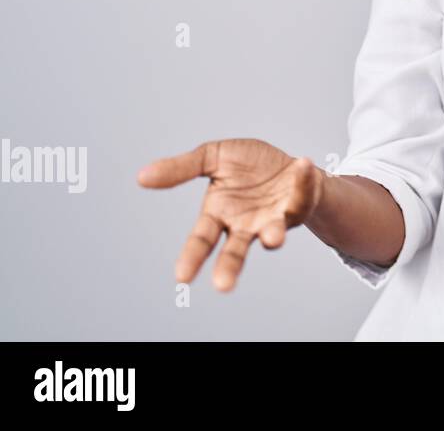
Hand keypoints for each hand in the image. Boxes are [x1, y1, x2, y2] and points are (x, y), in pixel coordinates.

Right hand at [137, 139, 324, 291]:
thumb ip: (180, 169)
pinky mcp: (298, 208)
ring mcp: (272, 220)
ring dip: (273, 237)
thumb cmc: (247, 166)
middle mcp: (245, 225)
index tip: (182, 277)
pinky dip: (303, 181)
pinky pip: (302, 196)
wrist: (287, 165)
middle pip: (234, 251)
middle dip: (229, 268)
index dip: (192, 258)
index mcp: (219, 215)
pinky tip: (302, 165)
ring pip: (272, 235)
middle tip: (223, 285)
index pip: (201, 240)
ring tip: (272, 238)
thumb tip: (141, 177)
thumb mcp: (211, 158)